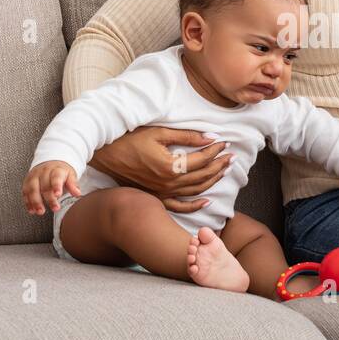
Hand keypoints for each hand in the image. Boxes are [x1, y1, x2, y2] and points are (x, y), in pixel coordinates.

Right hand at [22, 161, 79, 214]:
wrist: (50, 162)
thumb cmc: (61, 171)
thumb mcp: (70, 175)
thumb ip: (73, 184)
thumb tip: (77, 193)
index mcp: (56, 170)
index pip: (56, 177)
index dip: (56, 186)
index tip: (58, 194)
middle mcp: (43, 172)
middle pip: (44, 185)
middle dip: (49, 198)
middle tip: (55, 208)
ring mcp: (34, 176)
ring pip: (32, 189)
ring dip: (35, 202)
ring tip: (40, 211)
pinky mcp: (27, 182)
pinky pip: (25, 192)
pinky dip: (28, 202)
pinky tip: (32, 210)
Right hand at [88, 126, 232, 213]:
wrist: (106, 155)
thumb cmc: (130, 140)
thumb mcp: (159, 133)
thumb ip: (187, 136)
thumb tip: (211, 137)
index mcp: (170, 166)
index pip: (202, 159)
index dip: (215, 150)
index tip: (225, 143)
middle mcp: (168, 184)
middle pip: (202, 176)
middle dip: (219, 165)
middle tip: (232, 156)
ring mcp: (162, 193)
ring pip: (195, 191)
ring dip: (213, 181)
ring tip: (225, 170)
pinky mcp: (156, 198)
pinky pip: (179, 206)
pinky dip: (195, 206)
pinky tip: (206, 201)